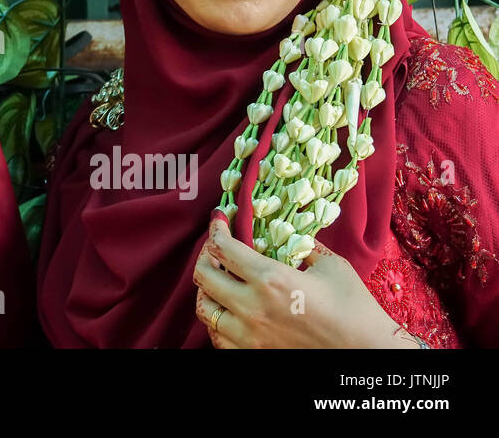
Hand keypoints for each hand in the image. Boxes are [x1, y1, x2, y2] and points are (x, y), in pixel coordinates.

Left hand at [192, 214, 419, 347]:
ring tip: (220, 281)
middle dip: (206, 256)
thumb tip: (287, 234)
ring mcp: (250, 336)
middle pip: (204, 275)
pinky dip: (216, 322)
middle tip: (216, 249)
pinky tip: (228, 313)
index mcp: (271, 278)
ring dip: (208, 290)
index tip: (219, 220)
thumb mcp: (331, 266)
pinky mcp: (254, 355)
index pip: (223, 247)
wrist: (371, 354)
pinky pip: (217, 338)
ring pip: (204, 309)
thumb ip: (302, 246)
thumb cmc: (356, 310)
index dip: (216, 230)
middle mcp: (253, 307)